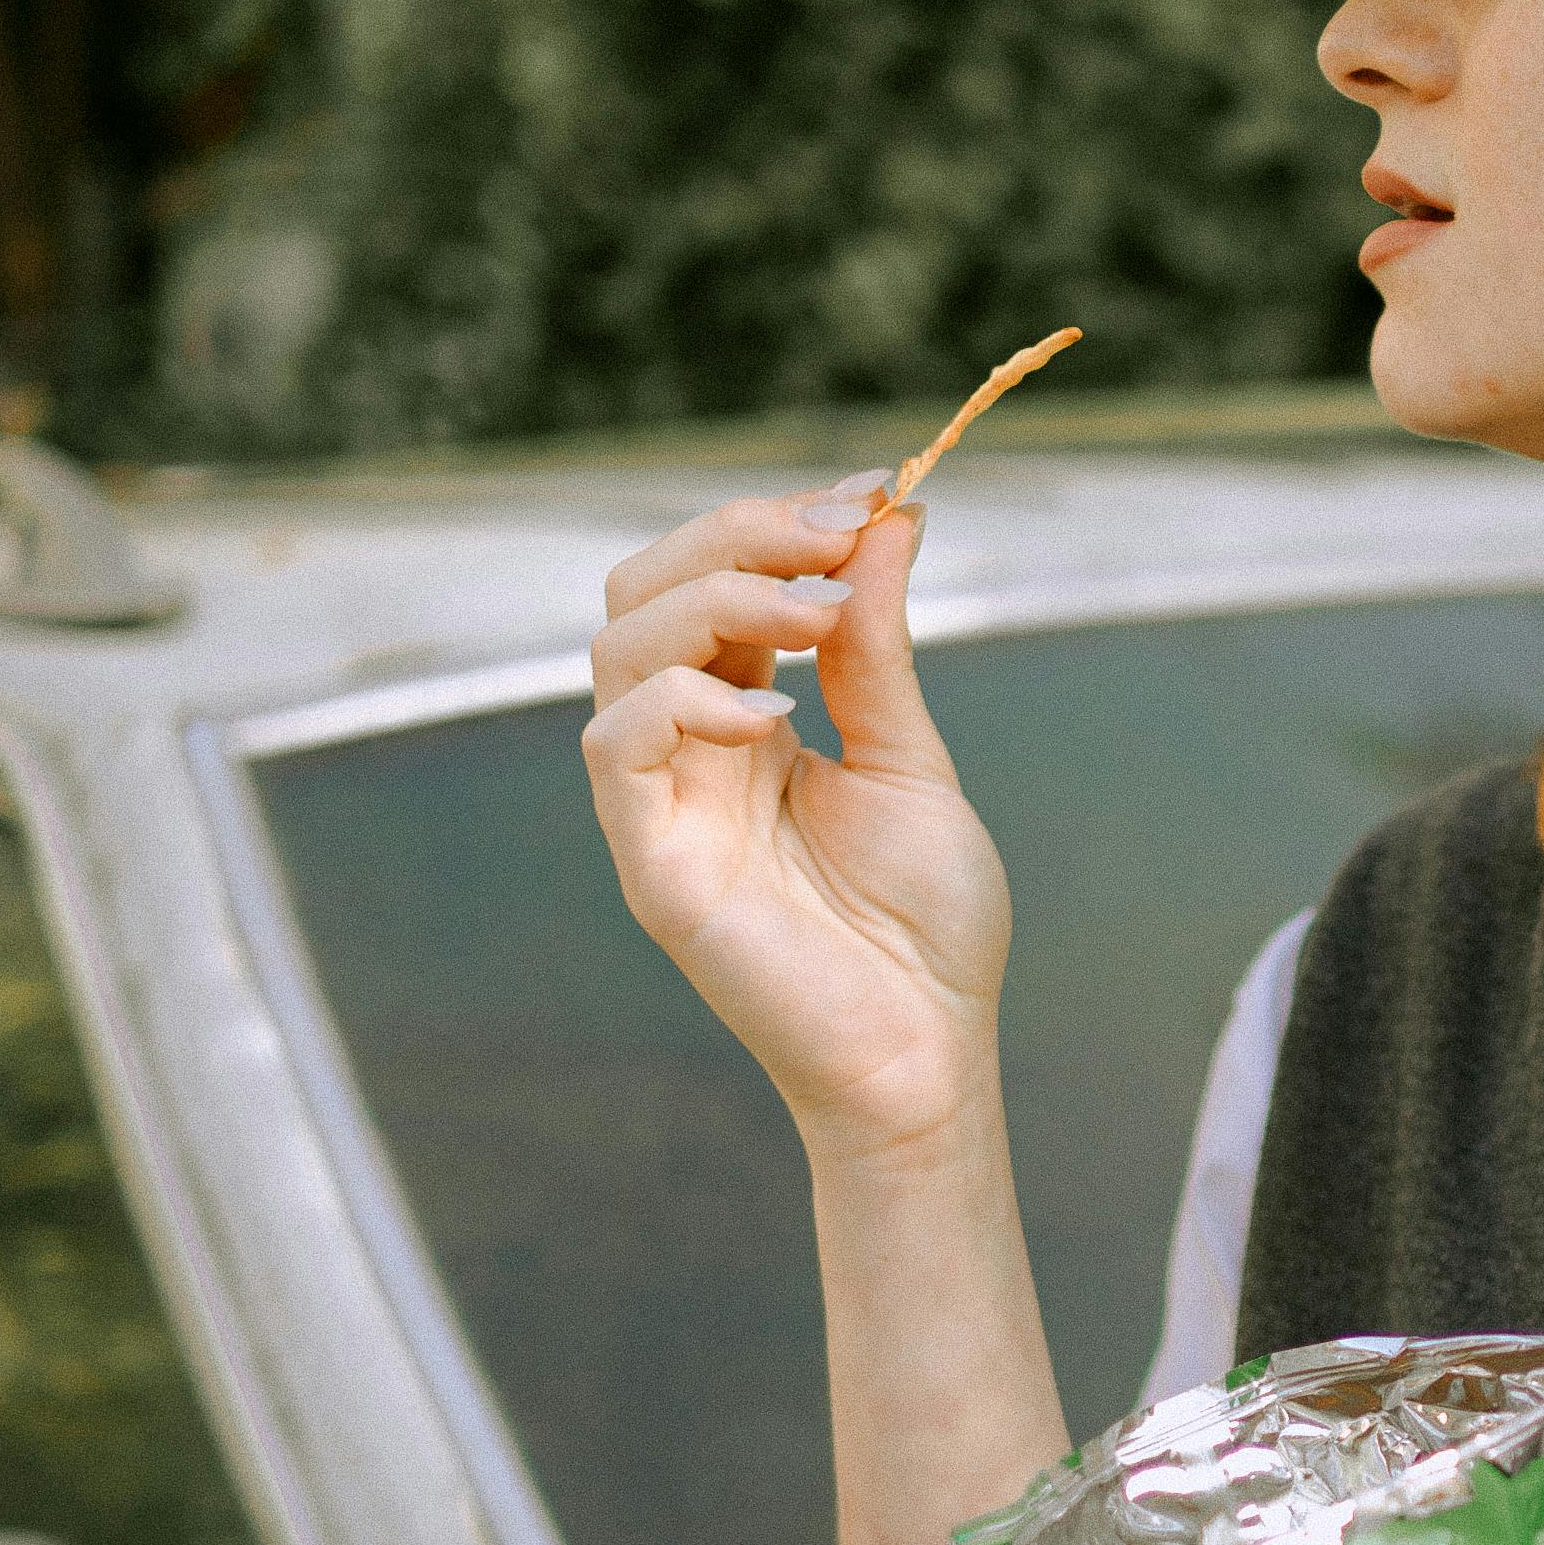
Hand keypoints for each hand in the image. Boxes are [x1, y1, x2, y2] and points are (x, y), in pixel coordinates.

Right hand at [584, 483, 1006, 1157]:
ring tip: (818, 615)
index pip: (715, 581)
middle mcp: (689, 746)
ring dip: (718, 599)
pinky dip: (683, 700)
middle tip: (835, 533)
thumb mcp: (909, 756)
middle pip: (646, 590)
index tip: (871, 494)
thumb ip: (878, 645)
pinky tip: (774, 714)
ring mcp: (662, 800)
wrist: (929, 1050)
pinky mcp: (651, 858)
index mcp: (747, 716)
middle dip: (735, 536)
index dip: (777, 523)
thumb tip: (885, 521)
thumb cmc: (925, 927)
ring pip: (620, 647)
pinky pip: (615, 745)